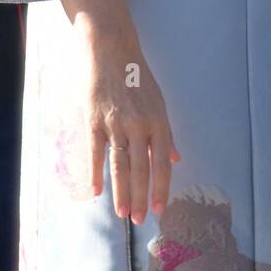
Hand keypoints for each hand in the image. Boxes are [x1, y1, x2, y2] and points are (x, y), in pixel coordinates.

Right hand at [76, 14, 181, 223]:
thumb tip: (175, 159)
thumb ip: (166, 133)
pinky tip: (96, 191)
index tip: (160, 209)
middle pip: (141, 168)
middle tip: (140, 221)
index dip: (161, 188)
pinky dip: (96, 172)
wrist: (111, 50)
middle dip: (141, 197)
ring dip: (122, 192)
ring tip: (123, 214)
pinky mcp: (95, 119)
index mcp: (158, 121)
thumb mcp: (159, 102)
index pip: (162, 163)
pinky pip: (97, 151)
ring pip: (120, 165)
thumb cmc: (138, 76)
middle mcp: (139, 125)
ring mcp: (116, 123)